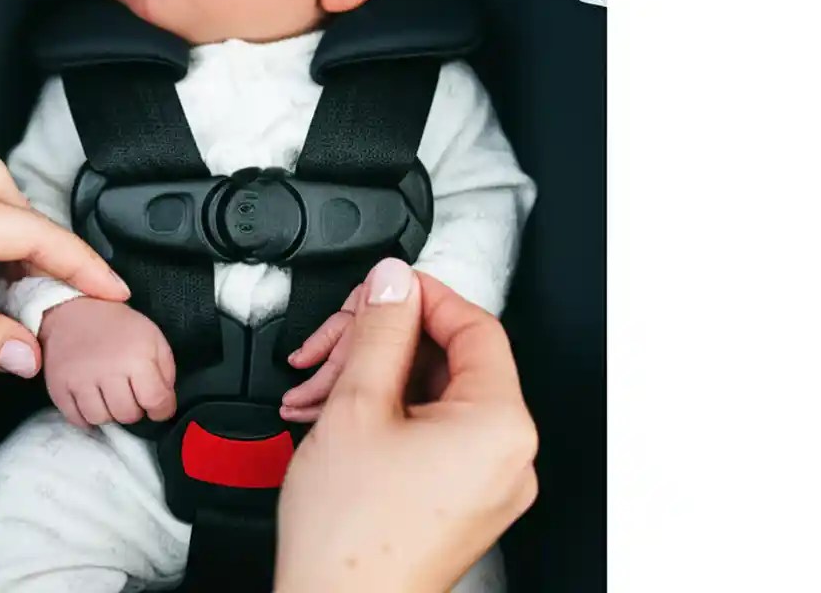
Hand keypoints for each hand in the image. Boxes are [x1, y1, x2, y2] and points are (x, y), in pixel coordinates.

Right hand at [39, 297, 176, 427]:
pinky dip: (86, 416)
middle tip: (130, 395)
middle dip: (133, 410)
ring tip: (109, 397)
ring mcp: (80, 379)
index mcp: (136, 357)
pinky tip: (92, 401)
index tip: (157, 406)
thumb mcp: (154, 339)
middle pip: (127, 415)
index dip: (161, 410)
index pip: (156, 402)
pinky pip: (76, 419)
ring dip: (108, 413)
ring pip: (100, 419)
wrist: (74, 309)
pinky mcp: (58, 386)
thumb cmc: (119, 327)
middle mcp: (107, 370)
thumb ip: (166, 373)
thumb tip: (163, 405)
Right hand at [275, 259, 537, 592]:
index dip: (420, 298)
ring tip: (315, 393)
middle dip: (377, 346)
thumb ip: (378, 331)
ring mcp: (484, 483)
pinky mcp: (458, 501)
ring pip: (430, 398)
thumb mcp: (356, 406)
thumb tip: (392, 283)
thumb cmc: (351, 537)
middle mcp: (506, 456)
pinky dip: (380, 418)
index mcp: (499, 425)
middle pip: (447, 362)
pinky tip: (330, 418)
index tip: (382, 290)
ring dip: (367, 382)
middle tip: (331, 346)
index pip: (473, 326)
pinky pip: (428, 436)